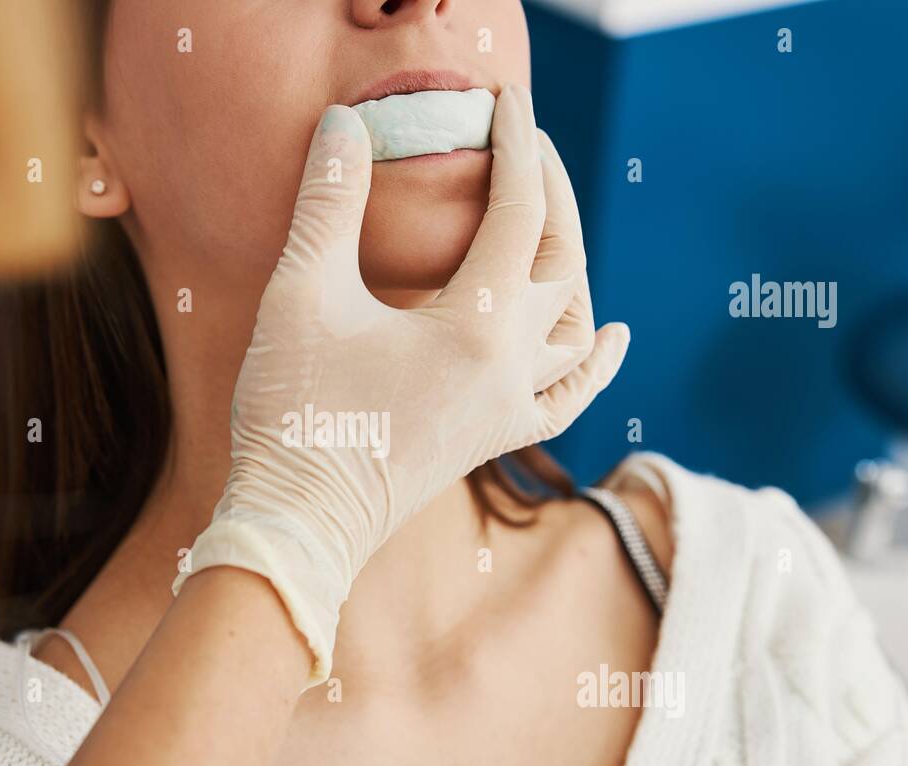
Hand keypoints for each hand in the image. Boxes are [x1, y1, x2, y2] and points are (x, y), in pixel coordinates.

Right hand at [172, 85, 628, 684]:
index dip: (514, 146)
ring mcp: (508, 407)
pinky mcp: (493, 438)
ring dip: (572, 262)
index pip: (517, 211)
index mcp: (473, 324)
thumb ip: (327, 203)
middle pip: (561, 260)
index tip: (504, 101)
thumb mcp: (300, 297)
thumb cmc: (296, 414)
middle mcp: (510, 365)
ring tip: (555, 218)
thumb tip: (346, 124)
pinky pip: (568, 397)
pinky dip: (595, 362)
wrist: (300, 523)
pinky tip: (611, 337)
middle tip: (526, 145)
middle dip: (552, 192)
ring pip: (575, 324)